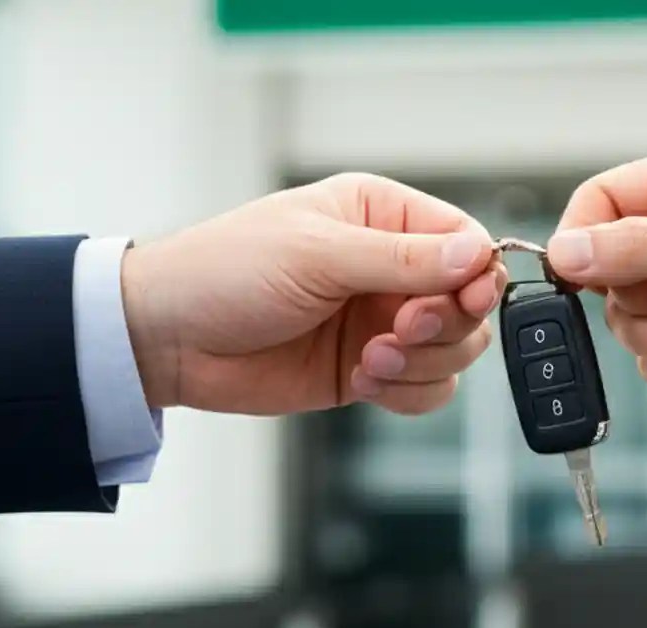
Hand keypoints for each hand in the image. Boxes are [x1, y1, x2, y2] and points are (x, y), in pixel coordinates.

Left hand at [120, 173, 505, 415]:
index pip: (464, 241)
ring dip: (424, 363)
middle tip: (400, 330)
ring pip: (455, 350)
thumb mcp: (317, 254)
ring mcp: (382, 321)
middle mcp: (390, 267)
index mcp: (381, 216)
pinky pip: (426, 389)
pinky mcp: (370, 369)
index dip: (476, 275)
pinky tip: (364, 381)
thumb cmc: (226, 272)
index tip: (465, 299)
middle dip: (445, 324)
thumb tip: (476, 256)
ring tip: (372, 360)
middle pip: (470, 301)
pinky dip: (408, 392)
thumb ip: (401, 260)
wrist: (170, 339)